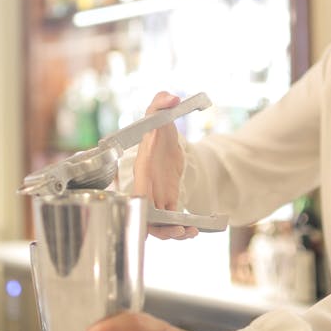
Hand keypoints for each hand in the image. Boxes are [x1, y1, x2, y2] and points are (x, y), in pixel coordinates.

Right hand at [135, 92, 197, 239]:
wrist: (166, 139)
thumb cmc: (159, 127)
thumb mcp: (160, 114)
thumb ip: (160, 102)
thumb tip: (170, 97)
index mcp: (142, 168)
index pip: (137, 190)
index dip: (143, 206)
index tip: (153, 214)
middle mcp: (145, 186)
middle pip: (145, 215)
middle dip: (159, 228)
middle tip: (179, 230)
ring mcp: (155, 196)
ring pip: (157, 224)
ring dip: (171, 233)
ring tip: (189, 233)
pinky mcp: (167, 201)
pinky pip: (170, 221)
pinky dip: (180, 229)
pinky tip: (193, 231)